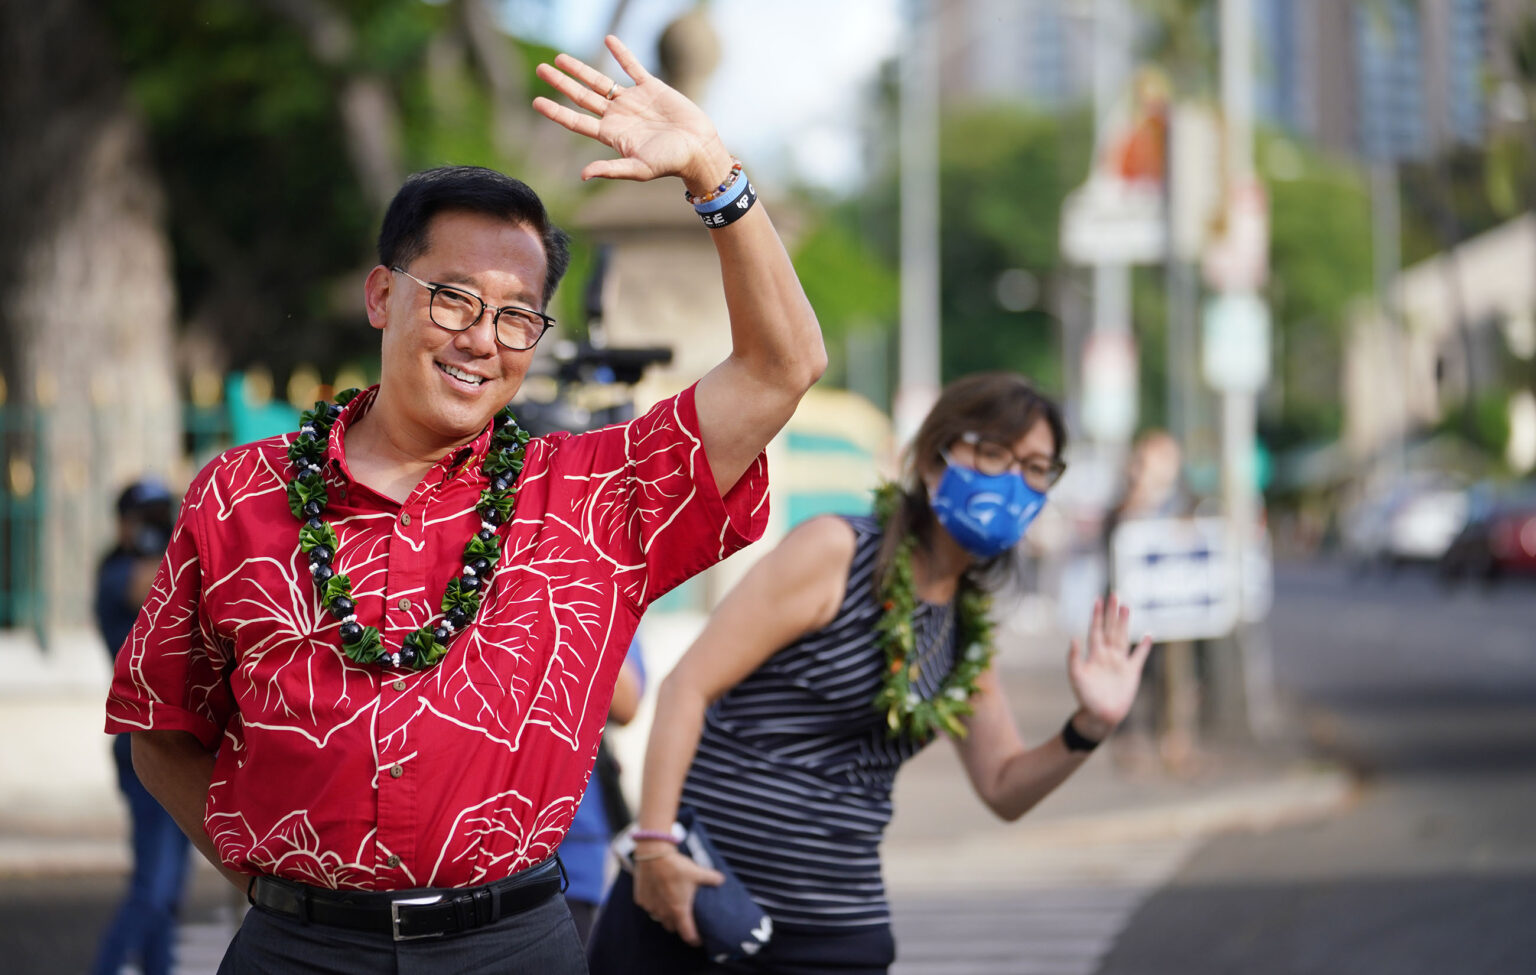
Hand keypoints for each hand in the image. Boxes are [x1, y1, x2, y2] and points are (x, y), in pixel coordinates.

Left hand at [532, 35, 732, 193]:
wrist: (698, 149)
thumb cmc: (670, 163)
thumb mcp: (638, 169)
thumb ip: (611, 169)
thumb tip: (582, 175)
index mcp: (611, 135)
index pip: (576, 120)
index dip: (556, 111)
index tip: (537, 102)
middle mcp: (617, 116)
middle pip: (582, 97)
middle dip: (561, 83)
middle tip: (541, 69)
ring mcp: (632, 101)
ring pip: (600, 81)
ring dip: (580, 69)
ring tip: (560, 57)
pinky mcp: (651, 88)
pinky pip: (632, 66)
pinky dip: (621, 53)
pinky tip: (608, 40)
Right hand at [632, 845, 724, 946]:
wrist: (653, 854)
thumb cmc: (676, 866)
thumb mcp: (698, 872)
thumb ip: (712, 878)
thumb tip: (722, 880)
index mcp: (679, 910)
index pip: (688, 934)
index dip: (695, 939)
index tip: (699, 939)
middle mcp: (664, 913)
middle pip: (673, 928)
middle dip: (679, 925)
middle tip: (685, 917)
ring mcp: (651, 907)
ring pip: (660, 918)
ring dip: (666, 915)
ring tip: (671, 904)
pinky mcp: (641, 900)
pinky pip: (649, 907)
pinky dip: (654, 904)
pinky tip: (658, 894)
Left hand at [1066, 593, 1152, 737]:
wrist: (1100, 716)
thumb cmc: (1085, 697)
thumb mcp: (1076, 677)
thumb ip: (1074, 658)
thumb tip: (1074, 638)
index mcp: (1094, 655)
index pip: (1095, 630)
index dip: (1096, 615)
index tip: (1098, 599)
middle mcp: (1107, 655)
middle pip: (1110, 629)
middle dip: (1112, 613)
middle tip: (1115, 595)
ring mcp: (1120, 663)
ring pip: (1123, 637)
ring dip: (1125, 623)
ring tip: (1127, 607)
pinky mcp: (1131, 673)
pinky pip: (1139, 656)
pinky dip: (1144, 646)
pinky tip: (1148, 635)